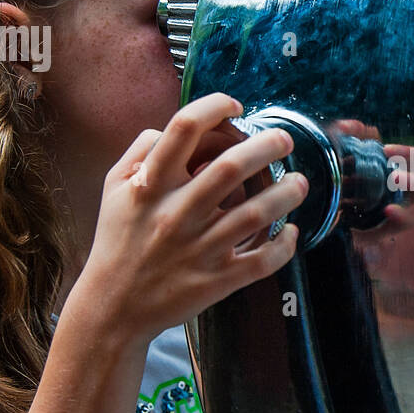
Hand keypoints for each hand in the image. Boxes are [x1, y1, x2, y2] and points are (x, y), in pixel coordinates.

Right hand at [75, 92, 307, 344]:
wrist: (113, 306)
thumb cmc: (118, 241)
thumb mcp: (113, 189)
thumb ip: (140, 151)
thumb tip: (173, 128)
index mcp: (150, 186)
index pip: (183, 129)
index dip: (214, 107)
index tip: (235, 106)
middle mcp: (176, 214)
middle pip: (230, 167)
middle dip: (267, 146)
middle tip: (284, 140)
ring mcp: (199, 249)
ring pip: (255, 214)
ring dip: (286, 193)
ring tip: (300, 182)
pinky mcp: (217, 280)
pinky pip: (261, 261)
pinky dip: (283, 245)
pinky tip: (290, 230)